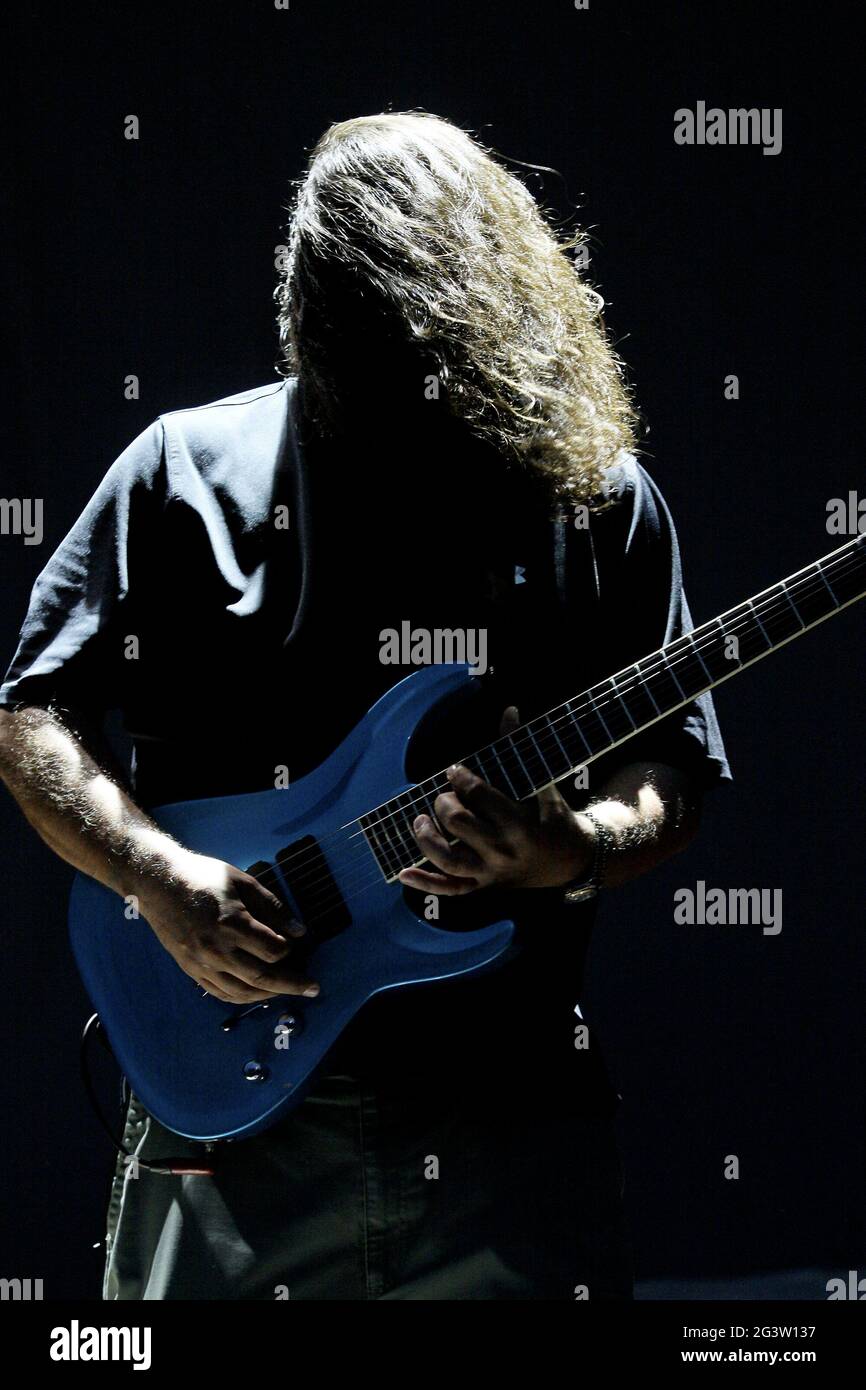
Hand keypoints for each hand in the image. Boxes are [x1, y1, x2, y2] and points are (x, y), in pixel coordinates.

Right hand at [136, 852, 318, 1003]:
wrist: (159, 883)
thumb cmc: (204, 876)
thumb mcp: (243, 882)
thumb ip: (273, 908)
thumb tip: (300, 932)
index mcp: (232, 924)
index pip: (273, 951)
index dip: (289, 951)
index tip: (296, 946)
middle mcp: (217, 949)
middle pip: (262, 977)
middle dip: (291, 985)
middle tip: (312, 988)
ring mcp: (201, 963)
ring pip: (242, 991)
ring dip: (268, 995)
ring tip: (286, 991)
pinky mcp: (191, 970)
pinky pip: (221, 993)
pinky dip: (243, 997)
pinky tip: (256, 993)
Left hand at [398, 706, 593, 896]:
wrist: (574, 860)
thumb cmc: (554, 817)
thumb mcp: (543, 784)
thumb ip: (520, 749)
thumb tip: (508, 711)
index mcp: (519, 824)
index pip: (478, 796)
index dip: (461, 779)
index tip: (454, 771)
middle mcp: (503, 851)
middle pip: (459, 825)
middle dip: (445, 805)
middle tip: (445, 797)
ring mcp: (492, 873)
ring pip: (448, 860)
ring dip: (427, 840)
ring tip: (420, 821)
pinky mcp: (485, 887)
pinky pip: (451, 890)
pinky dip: (425, 884)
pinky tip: (403, 874)